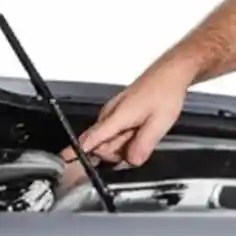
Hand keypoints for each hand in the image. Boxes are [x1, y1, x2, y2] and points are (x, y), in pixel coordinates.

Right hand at [65, 62, 191, 166]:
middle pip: (101, 146)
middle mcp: (110, 114)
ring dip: (125, 144)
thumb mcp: (159, 123)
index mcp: (116, 117)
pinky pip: (116, 132)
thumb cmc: (164, 91)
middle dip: (117, 153)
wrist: (171, 73)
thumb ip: (143, 146)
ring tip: (144, 131)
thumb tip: (132, 161)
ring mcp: (114, 112)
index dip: (77, 152)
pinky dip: (128, 136)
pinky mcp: (120, 112)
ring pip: (110, 140)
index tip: (64, 161)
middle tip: (139, 143)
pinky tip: (142, 128)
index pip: (89, 139)